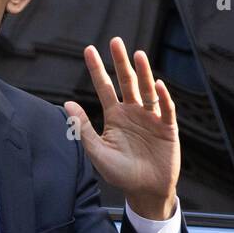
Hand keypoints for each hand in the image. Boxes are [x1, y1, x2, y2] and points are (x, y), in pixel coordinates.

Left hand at [65, 37, 179, 219]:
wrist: (145, 191)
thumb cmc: (121, 173)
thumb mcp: (98, 152)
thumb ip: (82, 128)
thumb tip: (66, 104)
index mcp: (115, 116)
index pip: (105, 87)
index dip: (97, 69)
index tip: (89, 50)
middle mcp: (133, 112)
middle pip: (127, 82)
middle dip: (121, 62)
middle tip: (116, 41)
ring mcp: (151, 118)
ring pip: (147, 90)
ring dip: (143, 73)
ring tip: (138, 55)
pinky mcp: (167, 128)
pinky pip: (165, 109)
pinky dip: (162, 98)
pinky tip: (158, 85)